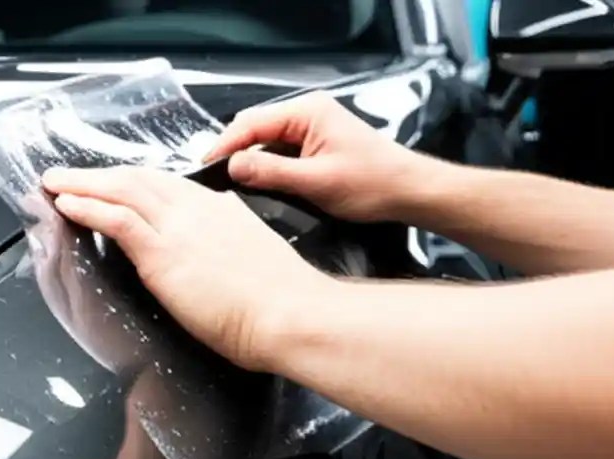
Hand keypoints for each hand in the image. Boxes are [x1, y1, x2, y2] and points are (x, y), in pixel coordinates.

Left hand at [41, 165, 332, 373]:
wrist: (292, 314)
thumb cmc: (282, 300)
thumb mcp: (255, 255)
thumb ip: (231, 242)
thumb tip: (221, 241)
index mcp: (220, 209)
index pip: (167, 186)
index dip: (133, 182)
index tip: (112, 183)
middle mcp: (197, 209)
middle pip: (138, 179)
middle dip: (99, 174)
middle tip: (69, 174)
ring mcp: (179, 228)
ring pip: (121, 190)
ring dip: (83, 184)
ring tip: (55, 182)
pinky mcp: (164, 253)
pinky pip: (116, 219)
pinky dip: (87, 207)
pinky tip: (66, 204)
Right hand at [203, 91, 436, 222]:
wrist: (409, 191)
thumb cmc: (372, 183)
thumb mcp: (316, 182)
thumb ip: (271, 172)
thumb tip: (233, 165)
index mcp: (307, 111)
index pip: (251, 122)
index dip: (225, 145)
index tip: (205, 168)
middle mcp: (307, 112)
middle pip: (255, 128)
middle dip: (235, 152)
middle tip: (215, 180)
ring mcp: (311, 127)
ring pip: (265, 141)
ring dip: (251, 161)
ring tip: (233, 185)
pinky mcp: (315, 143)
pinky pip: (280, 151)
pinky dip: (267, 166)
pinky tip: (259, 184)